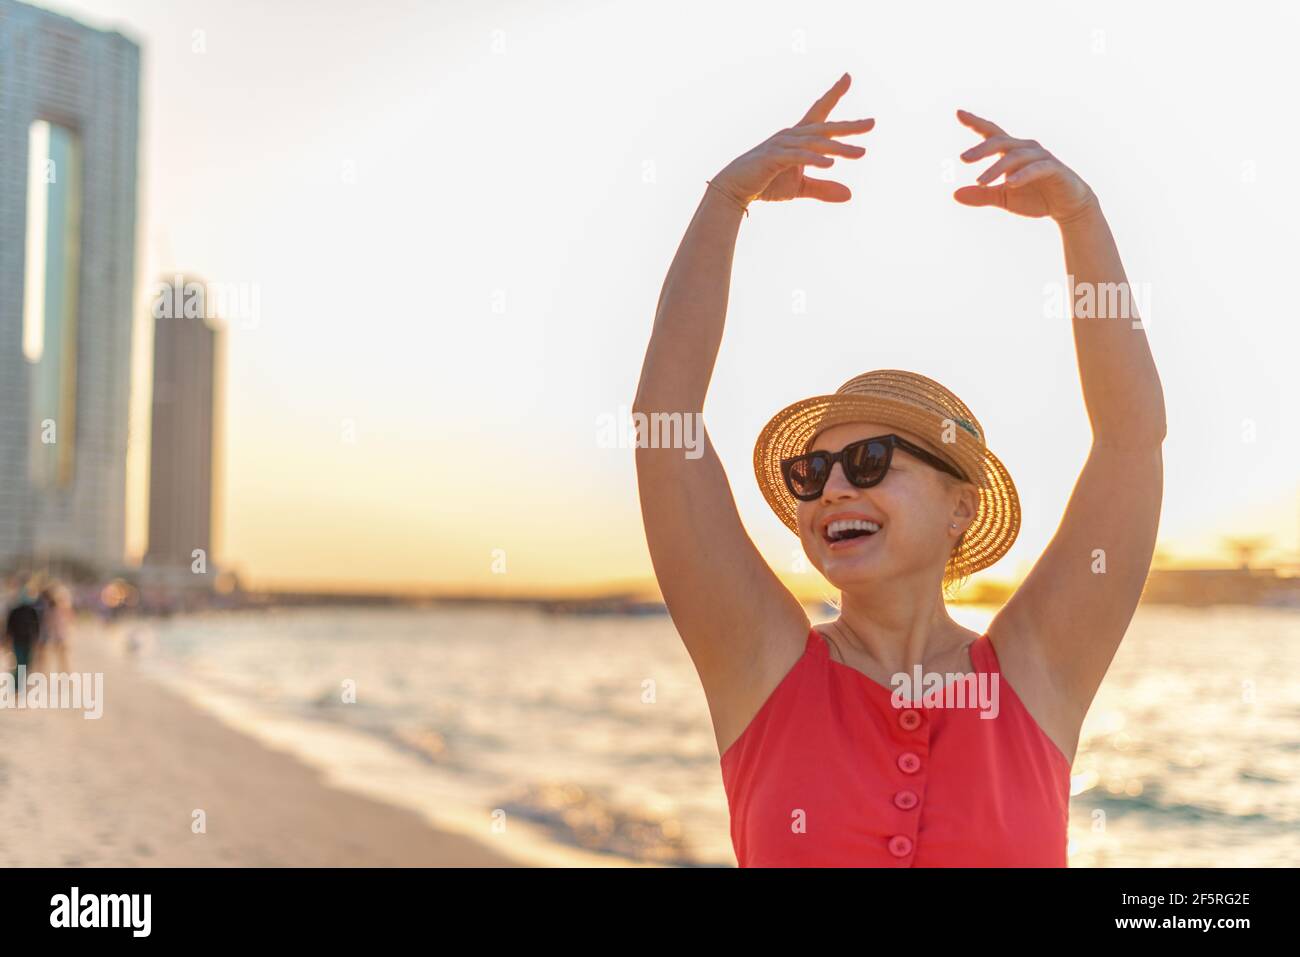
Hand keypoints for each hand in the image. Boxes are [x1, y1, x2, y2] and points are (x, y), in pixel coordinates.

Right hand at [711, 73, 874, 205]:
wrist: (734, 188)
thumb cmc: (766, 183)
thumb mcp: (799, 187)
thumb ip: (823, 188)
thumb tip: (850, 194)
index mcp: (797, 137)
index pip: (819, 112)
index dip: (833, 94)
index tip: (847, 77)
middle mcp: (791, 135)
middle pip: (825, 128)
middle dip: (849, 126)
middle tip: (872, 123)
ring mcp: (781, 145)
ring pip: (815, 143)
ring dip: (838, 148)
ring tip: (860, 153)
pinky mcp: (773, 158)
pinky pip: (797, 157)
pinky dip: (814, 159)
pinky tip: (830, 164)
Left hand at [953, 109, 1097, 222]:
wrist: (1067, 207)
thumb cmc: (1035, 197)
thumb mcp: (1004, 198)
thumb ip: (981, 194)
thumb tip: (954, 194)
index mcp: (1013, 152)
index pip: (993, 134)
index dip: (977, 122)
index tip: (959, 113)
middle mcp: (1026, 149)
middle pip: (1000, 142)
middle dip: (981, 149)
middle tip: (963, 158)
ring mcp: (1041, 157)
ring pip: (1015, 156)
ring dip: (996, 169)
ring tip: (980, 181)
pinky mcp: (1055, 169)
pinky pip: (1037, 168)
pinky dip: (1022, 174)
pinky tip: (1009, 183)